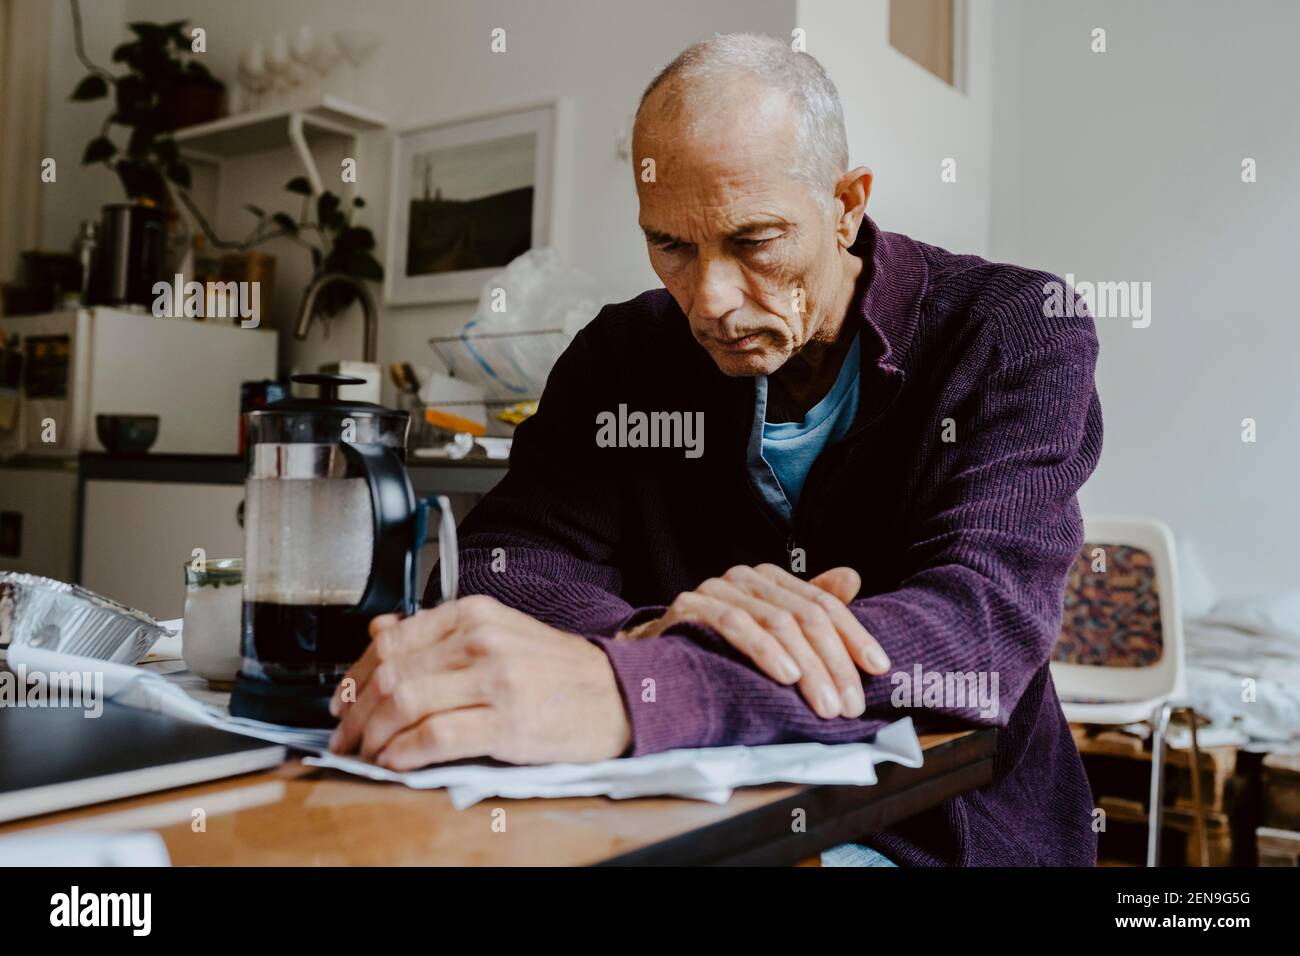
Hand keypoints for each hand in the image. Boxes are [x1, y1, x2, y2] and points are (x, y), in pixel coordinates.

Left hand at [328, 595, 631, 767]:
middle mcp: (481, 640)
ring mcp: (496, 680)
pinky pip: (437, 736)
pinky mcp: (508, 722)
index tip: (342, 702)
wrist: (620, 695)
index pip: (391, 640)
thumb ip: (439, 634)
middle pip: (391, 674)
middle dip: (356, 713)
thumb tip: (379, 631)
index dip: (354, 677)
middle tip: (346, 737)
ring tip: (370, 755)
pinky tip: (397, 763)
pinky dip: (405, 753)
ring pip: (406, 703)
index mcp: (474, 614)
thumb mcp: (499, 634)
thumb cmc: (558, 671)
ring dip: (376, 737)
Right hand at [619, 564, 888, 718]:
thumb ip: (809, 606)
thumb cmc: (717, 647)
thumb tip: (852, 578)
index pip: (823, 603)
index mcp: (770, 578)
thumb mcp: (770, 629)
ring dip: (808, 667)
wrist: (653, 656)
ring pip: (776, 622)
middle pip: (804, 615)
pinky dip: (765, 650)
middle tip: (851, 704)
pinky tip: (786, 676)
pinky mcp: (690, 606)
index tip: (879, 668)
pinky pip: (735, 624)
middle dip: (834, 662)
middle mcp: (745, 576)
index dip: (854, 634)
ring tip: (826, 703)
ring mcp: (716, 588)